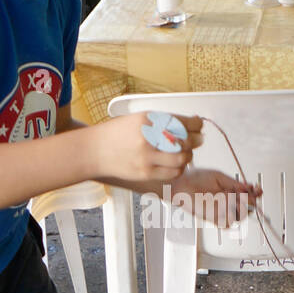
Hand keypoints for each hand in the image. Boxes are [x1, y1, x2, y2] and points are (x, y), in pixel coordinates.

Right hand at [88, 113, 203, 188]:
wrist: (94, 150)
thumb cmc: (116, 134)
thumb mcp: (139, 119)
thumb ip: (162, 122)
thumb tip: (189, 124)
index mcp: (147, 120)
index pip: (182, 122)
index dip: (196, 125)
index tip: (199, 125)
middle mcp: (148, 138)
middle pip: (185, 140)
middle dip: (196, 140)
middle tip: (197, 139)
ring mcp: (146, 157)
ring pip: (182, 159)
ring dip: (188, 155)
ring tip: (185, 152)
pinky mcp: (145, 173)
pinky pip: (172, 173)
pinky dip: (178, 169)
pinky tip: (174, 164)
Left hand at [167, 167, 261, 227]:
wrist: (180, 186)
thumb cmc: (194, 179)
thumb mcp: (219, 177)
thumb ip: (234, 184)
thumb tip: (248, 187)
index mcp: (229, 191)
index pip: (248, 195)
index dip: (255, 193)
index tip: (258, 189)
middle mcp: (227, 202)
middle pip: (248, 207)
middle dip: (249, 200)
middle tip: (245, 194)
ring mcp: (222, 212)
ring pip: (240, 216)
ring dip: (238, 207)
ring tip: (228, 198)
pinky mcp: (214, 219)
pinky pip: (228, 223)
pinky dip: (228, 215)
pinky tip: (222, 206)